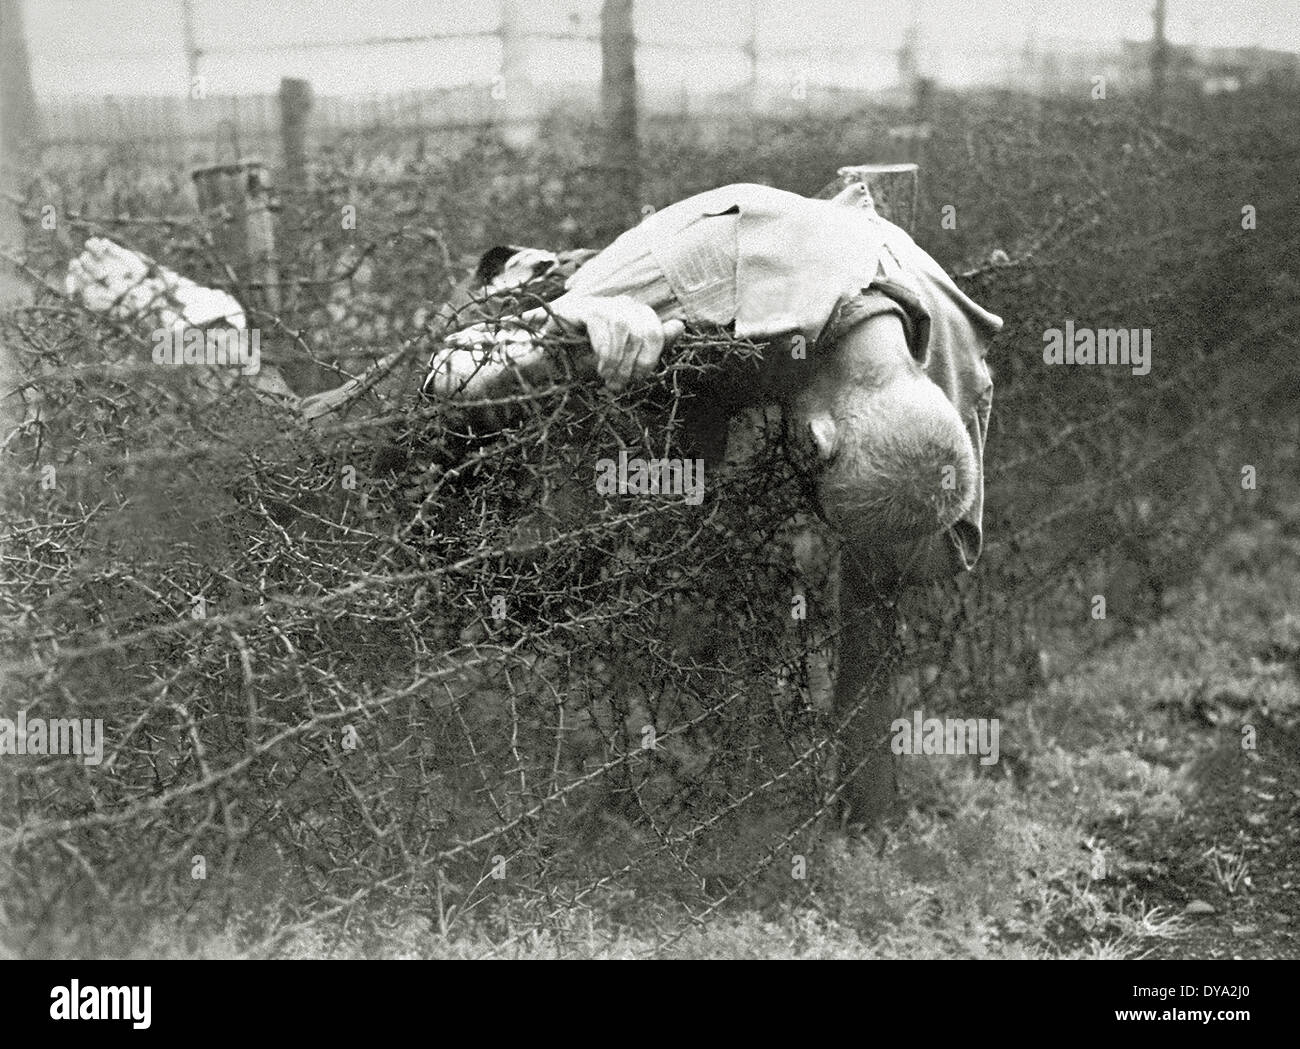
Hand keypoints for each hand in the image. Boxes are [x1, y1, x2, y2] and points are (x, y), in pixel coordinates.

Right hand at [529, 293, 684, 389]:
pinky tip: (599, 366)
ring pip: (625, 328)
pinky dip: (605, 351)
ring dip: (617, 361)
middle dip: (635, 364)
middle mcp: (622, 305)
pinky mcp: (584, 305)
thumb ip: (653, 345)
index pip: (655, 332)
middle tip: (619, 385)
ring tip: (606, 377)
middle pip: (645, 330)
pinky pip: (605, 325)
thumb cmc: (585, 363)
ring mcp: (603, 303)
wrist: (546, 364)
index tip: (635, 380)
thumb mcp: (623, 361)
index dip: (649, 360)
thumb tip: (680, 325)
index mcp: (635, 317)